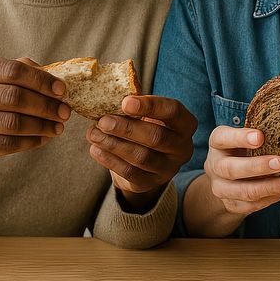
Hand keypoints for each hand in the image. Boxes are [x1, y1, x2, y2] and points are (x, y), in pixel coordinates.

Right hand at [0, 55, 69, 184]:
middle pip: (14, 97)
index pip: (12, 69)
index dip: (42, 80)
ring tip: (58, 127)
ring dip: (42, 126)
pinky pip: (5, 144)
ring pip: (12, 122)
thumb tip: (51, 74)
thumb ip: (12, 70)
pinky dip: (30, 142)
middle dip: (46, 105)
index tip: (62, 90)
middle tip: (65, 112)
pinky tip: (42, 139)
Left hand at [86, 95, 196, 211]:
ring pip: (141, 157)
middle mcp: (182, 148)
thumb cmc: (147, 126)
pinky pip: (130, 173)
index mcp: (186, 124)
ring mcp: (168, 168)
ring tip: (94, 134)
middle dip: (127, 128)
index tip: (125, 102)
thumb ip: (136, 105)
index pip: (173, 111)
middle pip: (156, 137)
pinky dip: (110, 160)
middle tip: (103, 121)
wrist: (147, 158)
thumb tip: (110, 98)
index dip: (150, 106)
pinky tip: (96, 149)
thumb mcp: (148, 114)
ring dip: (114, 144)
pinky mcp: (151, 183)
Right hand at [202, 126, 279, 216]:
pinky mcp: (231, 204)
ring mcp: (220, 188)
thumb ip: (259, 135)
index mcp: (217, 143)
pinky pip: (251, 205)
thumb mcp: (245, 137)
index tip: (260, 136)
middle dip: (257, 167)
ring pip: (243, 191)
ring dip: (269, 188)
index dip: (240, 137)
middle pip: (230, 169)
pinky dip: (270, 198)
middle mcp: (215, 165)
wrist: (227, 177)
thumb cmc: (243, 149)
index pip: (223, 138)